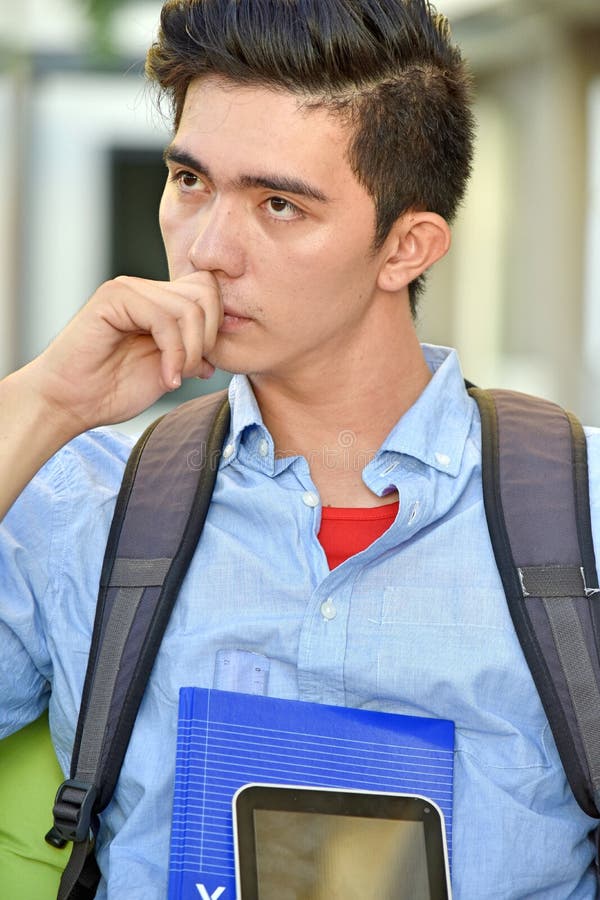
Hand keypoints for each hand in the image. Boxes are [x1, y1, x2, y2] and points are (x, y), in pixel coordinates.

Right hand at [26, 271, 222, 433]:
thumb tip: (217, 357)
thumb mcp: (167, 373)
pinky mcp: (113, 298)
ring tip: (175, 377)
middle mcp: (145, 289)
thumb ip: (192, 357)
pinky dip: (174, 353)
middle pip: (206, 294)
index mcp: (159, 302)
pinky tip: (166, 377)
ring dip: (191, 351)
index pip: (209, 292)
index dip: (216, 328)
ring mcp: (128, 289)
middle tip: (192, 371)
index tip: (204, 365)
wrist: (68, 403)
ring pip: (189, 308)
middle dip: (209, 338)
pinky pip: (164, 318)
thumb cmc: (111, 391)